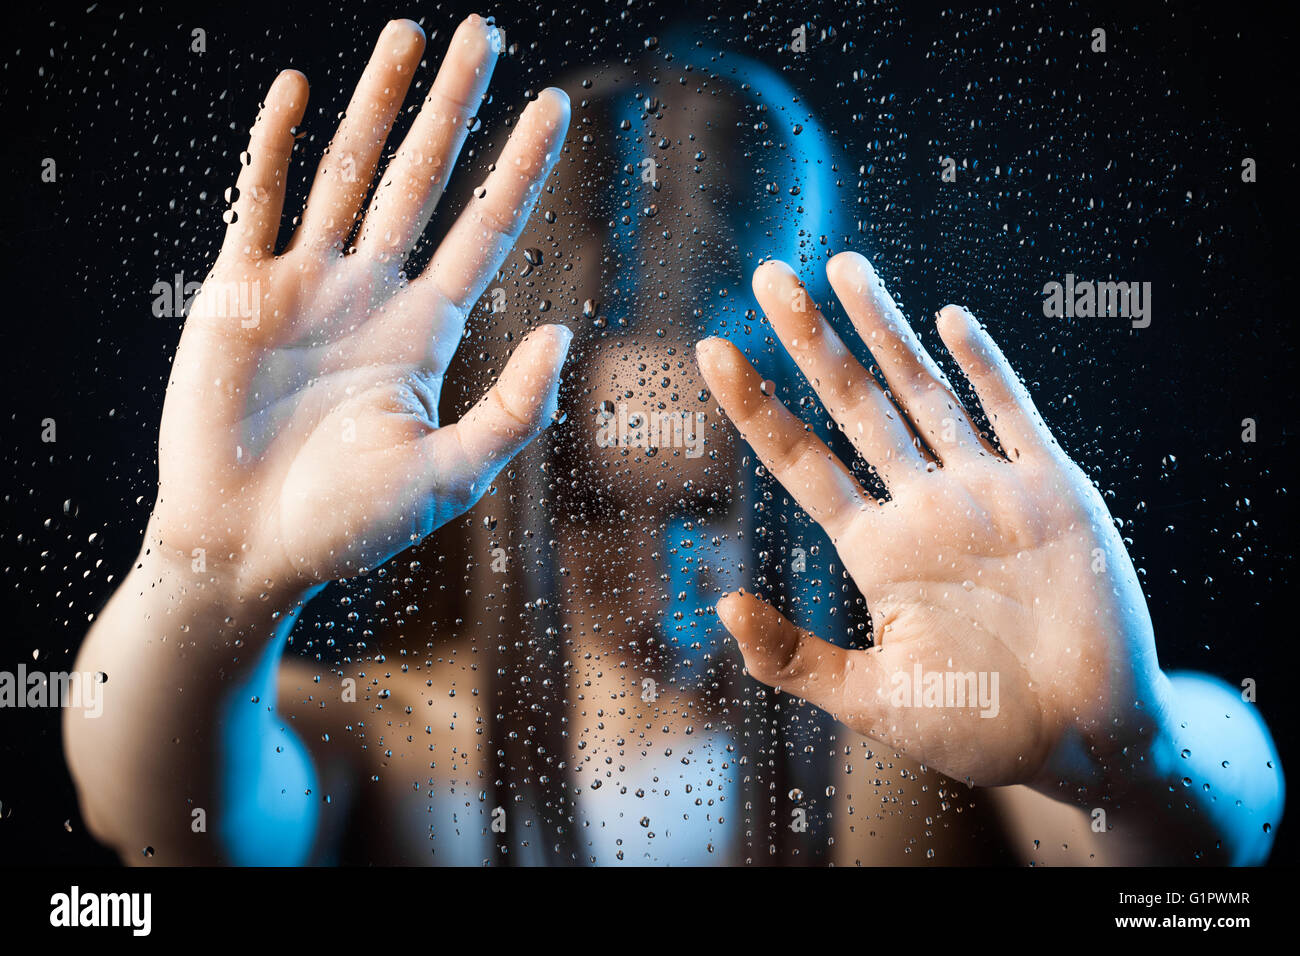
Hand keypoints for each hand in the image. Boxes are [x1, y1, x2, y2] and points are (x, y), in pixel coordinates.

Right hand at [154, 16, 570, 596]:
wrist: (243, 548)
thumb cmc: (347, 527)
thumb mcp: (448, 476)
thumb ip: (511, 410)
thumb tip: (564, 333)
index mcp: (426, 333)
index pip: (486, 230)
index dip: (520, 169)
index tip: (555, 107)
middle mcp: (373, 296)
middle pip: (423, 179)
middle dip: (455, 105)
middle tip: (485, 31)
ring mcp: (306, 287)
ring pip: (349, 173)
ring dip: (378, 104)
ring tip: (409, 34)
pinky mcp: (240, 293)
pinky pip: (260, 202)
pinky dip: (274, 147)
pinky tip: (297, 92)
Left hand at [696, 252, 1164, 788]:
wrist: (1087, 739)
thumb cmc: (981, 730)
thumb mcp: (873, 701)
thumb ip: (794, 658)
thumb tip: (721, 605)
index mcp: (876, 550)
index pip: (801, 461)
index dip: (756, 407)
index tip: (710, 352)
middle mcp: (923, 507)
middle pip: (853, 405)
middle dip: (810, 340)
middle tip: (768, 275)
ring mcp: (986, 491)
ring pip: (924, 391)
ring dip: (884, 329)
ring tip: (841, 267)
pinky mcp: (1052, 490)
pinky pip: (1013, 414)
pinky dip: (983, 367)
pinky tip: (947, 319)